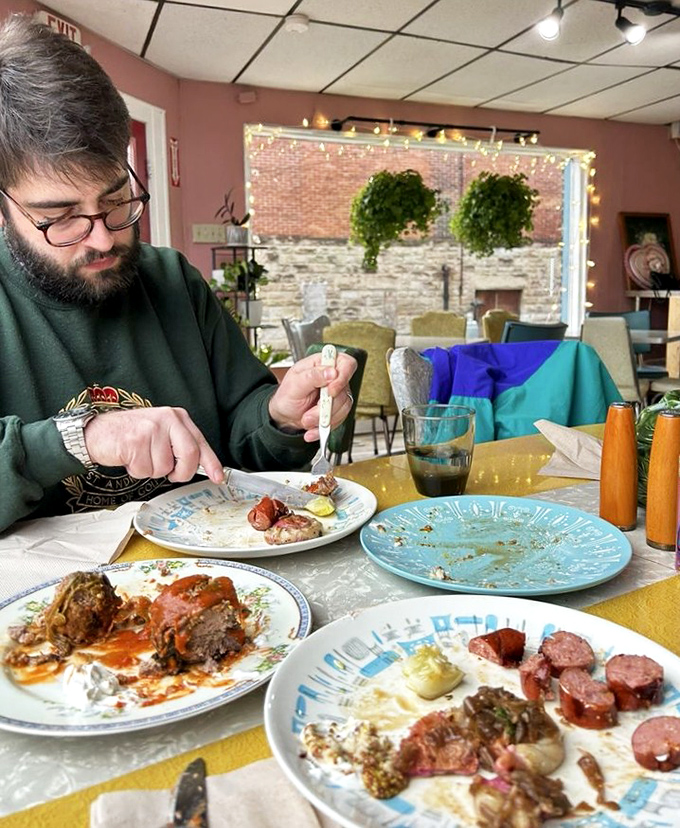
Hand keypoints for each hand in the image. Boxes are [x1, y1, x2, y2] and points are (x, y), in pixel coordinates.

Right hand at [83, 407, 224, 483]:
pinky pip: (145, 471)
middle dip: (180, 472)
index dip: (211, 463)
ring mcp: (150, 429)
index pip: (200, 443)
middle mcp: (166, 420)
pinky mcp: (135, 441)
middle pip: (188, 456)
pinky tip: (130, 457)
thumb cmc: (131, 435)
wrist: (98, 432)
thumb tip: (200, 467)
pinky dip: (137, 471)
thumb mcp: (161, 433)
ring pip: (164, 468)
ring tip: (140, 456)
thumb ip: (180, 446)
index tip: (219, 477)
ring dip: (151, 470)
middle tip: (169, 474)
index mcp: (177, 417)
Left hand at [268, 352, 356, 441]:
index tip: (330, 391)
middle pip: (344, 391)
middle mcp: (333, 377)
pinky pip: (340, 419)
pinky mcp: (338, 409)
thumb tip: (332, 372)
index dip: (343, 377)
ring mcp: (337, 394)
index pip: (346, 363)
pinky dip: (325, 427)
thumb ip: (313, 376)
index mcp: (323, 363)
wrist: (285, 415)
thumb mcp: (294, 384)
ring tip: (306, 421)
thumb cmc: (287, 395)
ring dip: (324, 418)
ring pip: (344, 407)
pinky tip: (312, 429)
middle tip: (308, 414)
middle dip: (325, 407)